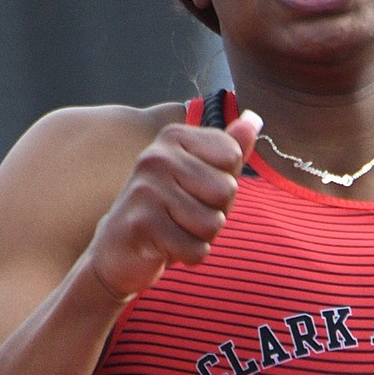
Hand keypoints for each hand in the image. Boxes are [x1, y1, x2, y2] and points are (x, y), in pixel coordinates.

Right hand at [83, 110, 261, 300]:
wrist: (119, 250)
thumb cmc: (168, 210)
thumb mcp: (201, 174)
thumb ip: (228, 148)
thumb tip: (254, 119)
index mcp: (173, 136)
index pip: (233, 156)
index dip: (225, 182)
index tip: (196, 190)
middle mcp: (156, 156)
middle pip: (226, 189)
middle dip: (215, 213)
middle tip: (184, 216)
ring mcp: (146, 189)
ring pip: (213, 223)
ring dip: (201, 237)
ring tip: (175, 230)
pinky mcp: (142, 224)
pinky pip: (196, 249)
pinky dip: (188, 256)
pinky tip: (165, 247)